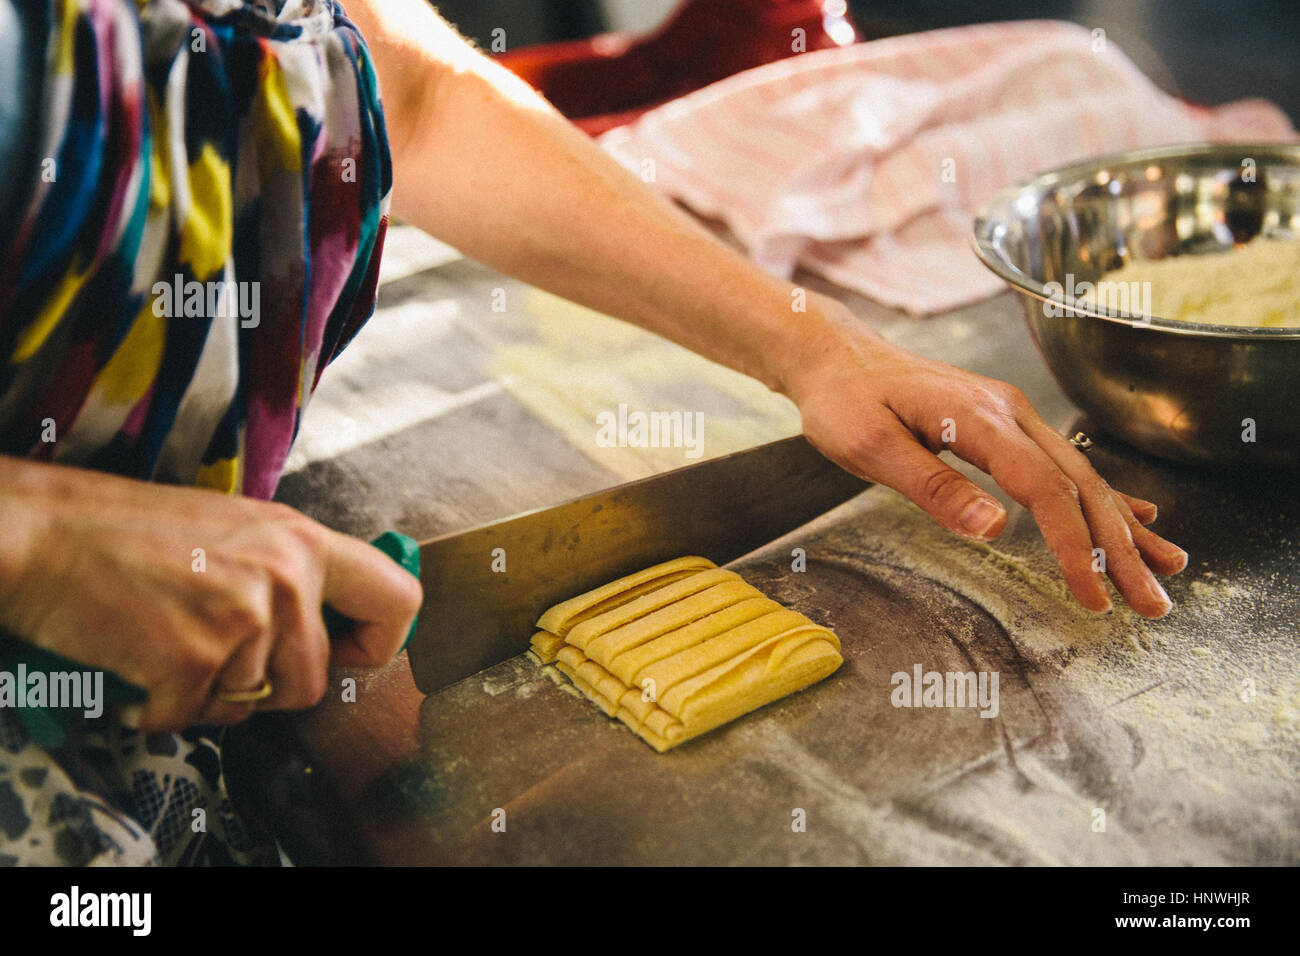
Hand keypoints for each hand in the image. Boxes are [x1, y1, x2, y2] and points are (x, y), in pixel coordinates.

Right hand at [0, 457, 422, 729]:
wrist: (46, 534)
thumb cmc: (129, 531)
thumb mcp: (235, 527)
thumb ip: (287, 570)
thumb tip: (323, 622)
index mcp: (302, 540)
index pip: (397, 598)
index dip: (379, 641)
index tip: (350, 653)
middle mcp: (286, 576)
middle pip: (315, 680)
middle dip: (266, 686)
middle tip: (213, 652)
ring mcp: (245, 618)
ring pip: (256, 705)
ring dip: (210, 695)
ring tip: (168, 645)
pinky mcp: (197, 658)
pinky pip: (195, 718)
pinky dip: (160, 707)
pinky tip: (136, 663)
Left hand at [782, 306, 1187, 617]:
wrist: (836, 355)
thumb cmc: (843, 401)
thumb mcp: (870, 447)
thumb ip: (932, 487)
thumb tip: (994, 528)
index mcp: (976, 418)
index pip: (1044, 490)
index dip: (1074, 547)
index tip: (1091, 596)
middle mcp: (1008, 411)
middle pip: (1079, 485)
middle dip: (1120, 549)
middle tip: (1152, 604)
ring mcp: (1011, 413)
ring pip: (1081, 474)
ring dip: (1123, 526)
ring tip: (1166, 568)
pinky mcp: (1004, 421)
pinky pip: (1064, 462)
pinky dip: (1103, 495)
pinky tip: (1136, 518)